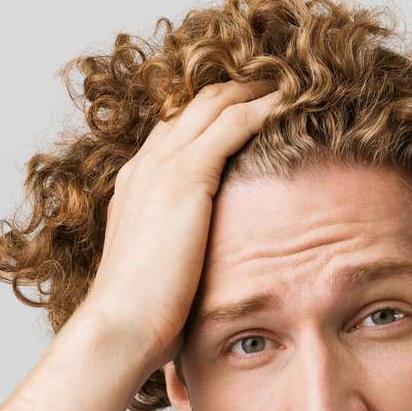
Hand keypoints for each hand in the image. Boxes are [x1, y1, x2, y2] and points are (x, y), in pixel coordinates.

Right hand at [72, 79, 282, 378]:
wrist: (120, 326)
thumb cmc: (141, 319)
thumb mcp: (160, 277)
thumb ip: (179, 260)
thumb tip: (202, 281)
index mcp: (135, 189)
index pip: (175, 134)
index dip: (210, 119)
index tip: (245, 114)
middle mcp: (145, 168)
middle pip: (193, 108)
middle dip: (235, 92)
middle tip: (276, 86)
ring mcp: (163, 168)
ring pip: (214, 105)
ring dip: (253, 90)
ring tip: (291, 84)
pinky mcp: (186, 176)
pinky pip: (232, 123)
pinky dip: (262, 108)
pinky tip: (291, 103)